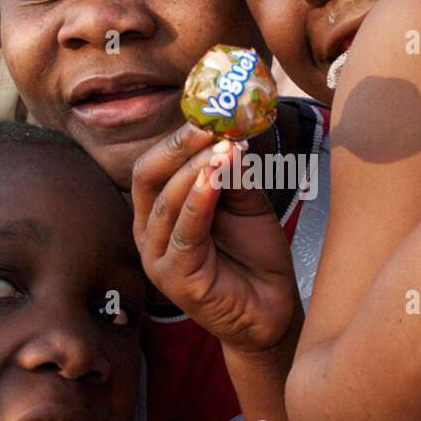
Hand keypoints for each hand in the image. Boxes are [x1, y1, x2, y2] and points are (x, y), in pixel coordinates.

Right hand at [132, 123, 299, 350]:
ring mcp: (156, 257)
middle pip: (147, 177)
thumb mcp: (245, 202)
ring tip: (222, 148)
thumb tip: (229, 133)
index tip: (210, 113)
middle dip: (178, 147)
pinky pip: (183, 232)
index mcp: (158, 210)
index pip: (154, 164)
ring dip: (194, 170)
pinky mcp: (174, 279)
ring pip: (164, 202)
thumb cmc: (254, 254)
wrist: (273, 308)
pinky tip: (215, 179)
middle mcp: (148, 232)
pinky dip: (198, 201)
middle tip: (209, 125)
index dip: (178, 137)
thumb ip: (233, 172)